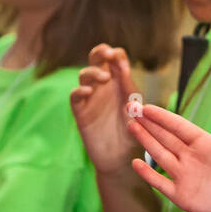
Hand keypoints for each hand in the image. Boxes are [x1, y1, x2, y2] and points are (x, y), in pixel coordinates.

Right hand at [70, 44, 142, 174]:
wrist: (121, 159)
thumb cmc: (132, 133)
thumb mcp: (135, 109)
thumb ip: (130, 89)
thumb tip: (123, 66)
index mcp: (119, 82)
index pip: (115, 59)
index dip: (117, 55)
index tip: (121, 61)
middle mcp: (104, 86)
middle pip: (96, 59)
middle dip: (100, 52)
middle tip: (107, 54)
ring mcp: (91, 98)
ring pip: (84, 75)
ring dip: (93, 72)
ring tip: (104, 78)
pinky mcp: (81, 112)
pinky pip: (75, 96)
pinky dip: (79, 90)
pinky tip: (88, 92)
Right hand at [126, 102, 210, 211]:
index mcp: (204, 144)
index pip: (179, 126)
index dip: (162, 116)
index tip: (146, 105)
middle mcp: (191, 158)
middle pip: (165, 138)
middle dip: (148, 123)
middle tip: (130, 109)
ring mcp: (184, 177)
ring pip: (160, 156)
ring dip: (146, 141)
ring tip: (131, 126)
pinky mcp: (182, 196)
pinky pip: (162, 184)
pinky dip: (149, 174)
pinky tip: (136, 162)